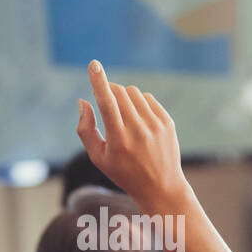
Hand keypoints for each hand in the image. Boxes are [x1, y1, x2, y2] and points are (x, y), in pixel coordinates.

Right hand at [76, 61, 186, 213]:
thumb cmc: (124, 173)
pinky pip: (148, 99)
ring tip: (123, 117)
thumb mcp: (98, 158)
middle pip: (119, 93)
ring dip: (123, 97)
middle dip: (109, 92)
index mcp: (118, 140)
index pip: (106, 102)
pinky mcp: (167, 122)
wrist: (161, 187)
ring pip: (134, 93)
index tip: (94, 65)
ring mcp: (155, 125)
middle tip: (106, 104)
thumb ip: (86, 129)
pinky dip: (138, 103)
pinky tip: (138, 119)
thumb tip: (83, 101)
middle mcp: (138, 130)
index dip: (99, 81)